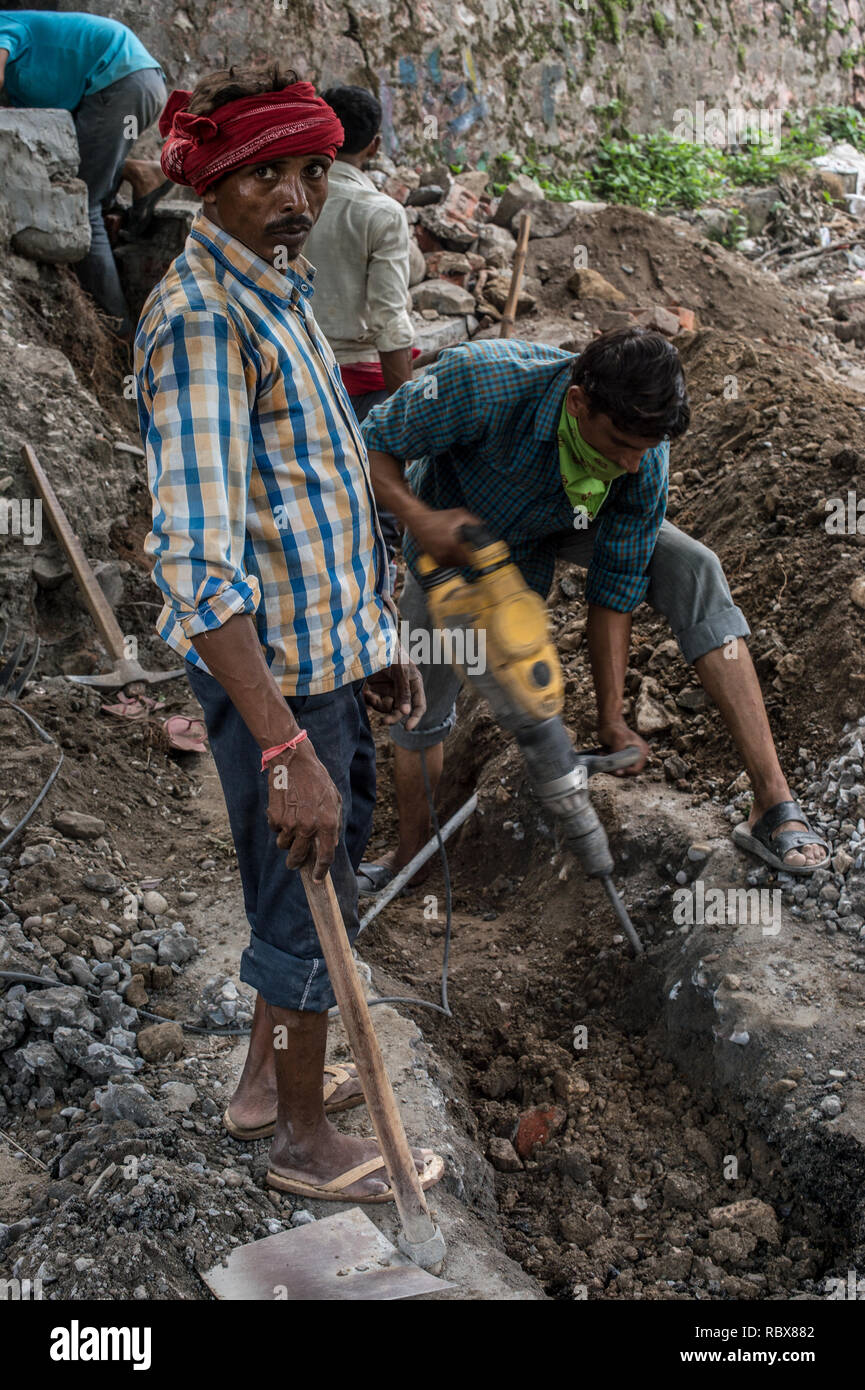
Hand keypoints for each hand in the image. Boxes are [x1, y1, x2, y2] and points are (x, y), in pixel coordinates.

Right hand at [266, 739, 342, 881]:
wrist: (294, 762)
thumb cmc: (317, 779)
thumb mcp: (334, 800)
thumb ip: (334, 824)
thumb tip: (329, 844)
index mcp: (327, 824)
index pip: (325, 856)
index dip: (321, 871)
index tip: (317, 879)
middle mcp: (309, 827)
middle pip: (299, 857)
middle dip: (296, 863)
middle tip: (294, 864)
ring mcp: (290, 824)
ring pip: (284, 845)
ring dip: (286, 841)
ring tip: (290, 826)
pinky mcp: (275, 817)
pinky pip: (275, 830)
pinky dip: (278, 825)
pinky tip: (283, 811)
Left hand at [364, 653, 425, 729]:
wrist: (368, 642)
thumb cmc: (390, 651)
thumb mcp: (400, 670)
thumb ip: (403, 691)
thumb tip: (407, 712)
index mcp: (414, 683)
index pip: (419, 705)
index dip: (415, 717)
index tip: (408, 728)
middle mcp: (402, 688)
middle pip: (402, 710)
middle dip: (393, 717)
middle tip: (383, 722)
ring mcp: (388, 689)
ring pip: (387, 708)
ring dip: (379, 705)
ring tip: (370, 695)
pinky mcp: (375, 689)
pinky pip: (375, 704)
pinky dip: (370, 702)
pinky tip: (365, 695)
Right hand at [411, 507, 484, 567]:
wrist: (418, 520)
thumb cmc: (437, 517)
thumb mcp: (458, 515)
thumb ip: (472, 520)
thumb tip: (483, 526)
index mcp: (451, 545)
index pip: (468, 559)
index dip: (475, 558)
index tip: (479, 555)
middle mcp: (443, 554)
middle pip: (462, 564)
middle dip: (468, 558)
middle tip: (472, 552)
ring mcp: (437, 557)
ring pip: (454, 565)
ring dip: (460, 560)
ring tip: (462, 551)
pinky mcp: (433, 559)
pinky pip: (446, 564)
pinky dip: (451, 561)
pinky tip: (453, 553)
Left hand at [598, 717, 649, 775]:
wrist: (609, 722)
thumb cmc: (613, 728)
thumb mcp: (617, 740)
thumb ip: (618, 755)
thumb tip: (618, 770)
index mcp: (642, 751)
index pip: (636, 769)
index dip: (625, 772)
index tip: (613, 769)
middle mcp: (638, 755)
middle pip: (627, 771)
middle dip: (615, 768)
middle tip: (604, 760)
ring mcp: (630, 757)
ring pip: (620, 770)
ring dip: (609, 766)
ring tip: (601, 754)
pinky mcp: (622, 758)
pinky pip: (616, 766)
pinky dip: (608, 763)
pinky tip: (602, 754)